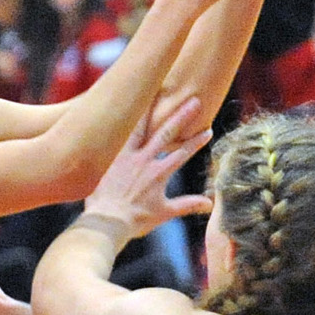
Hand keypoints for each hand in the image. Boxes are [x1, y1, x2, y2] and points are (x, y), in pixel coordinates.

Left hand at [80, 96, 213, 238]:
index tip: (208, 129)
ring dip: (148, 110)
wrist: (106, 221)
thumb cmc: (135, 220)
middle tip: (194, 100)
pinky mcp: (109, 157)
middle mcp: (143, 160)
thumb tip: (209, 203)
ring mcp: (125, 156)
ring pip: (138, 127)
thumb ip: (187, 204)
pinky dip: (120, 122)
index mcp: (158, 173)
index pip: (183, 153)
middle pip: (166, 133)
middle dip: (182, 116)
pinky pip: (115, 135)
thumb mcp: (164, 212)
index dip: (197, 141)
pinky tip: (120, 108)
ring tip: (154, 92)